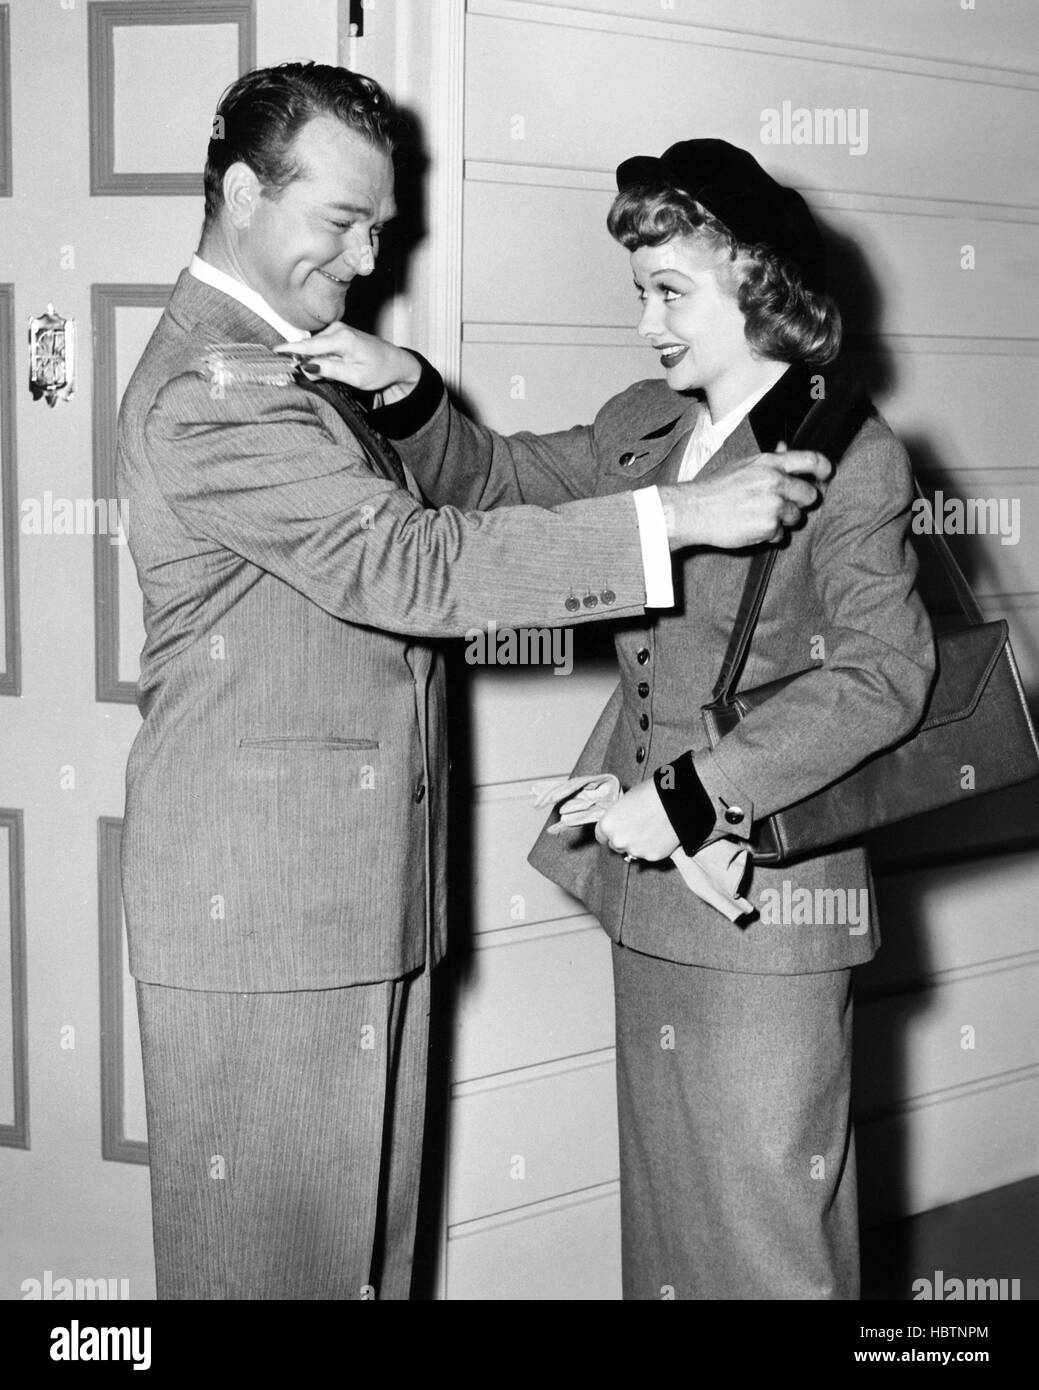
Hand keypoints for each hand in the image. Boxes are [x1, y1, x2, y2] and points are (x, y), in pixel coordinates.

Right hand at [274, 324, 421, 399]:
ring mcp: (336, 330)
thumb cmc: (379, 370)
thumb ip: (330, 370)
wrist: (395, 362)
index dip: (288, 351)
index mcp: (342, 339)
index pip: (308, 346)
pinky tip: (326, 368)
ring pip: (313, 349)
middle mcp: (337, 330)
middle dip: (299, 361)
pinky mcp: (336, 334)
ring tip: (322, 374)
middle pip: (308, 347)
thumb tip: (306, 367)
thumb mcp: (356, 376)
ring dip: (311, 362)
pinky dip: (318, 359)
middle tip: (295, 376)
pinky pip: (319, 348)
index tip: (271, 354)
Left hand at [594, 780, 679, 861]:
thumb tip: (619, 823)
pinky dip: (653, 847)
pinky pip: (649, 854)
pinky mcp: (651, 856)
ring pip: (633, 851)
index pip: (601, 836)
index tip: (618, 829)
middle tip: (637, 828)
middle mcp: (618, 841)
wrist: (674, 799)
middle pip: (616, 845)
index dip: (610, 832)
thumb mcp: (624, 801)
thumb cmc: (649, 793)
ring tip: (651, 829)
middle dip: (624, 838)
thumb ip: (618, 817)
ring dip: (639, 844)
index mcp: (607, 825)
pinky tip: (660, 834)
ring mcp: (635, 850)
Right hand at [659, 442, 830, 549]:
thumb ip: (769, 460)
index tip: (826, 475)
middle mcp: (775, 482)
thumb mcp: (743, 465)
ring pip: (796, 517)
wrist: (694, 510)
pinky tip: (752, 528)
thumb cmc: (715, 489)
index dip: (824, 468)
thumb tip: (787, 447)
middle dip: (800, 502)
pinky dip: (770, 535)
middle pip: (809, 494)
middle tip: (783, 505)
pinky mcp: (769, 527)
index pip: (811, 460)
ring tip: (759, 517)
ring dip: (783, 520)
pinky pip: (781, 535)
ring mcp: (774, 505)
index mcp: (769, 463)